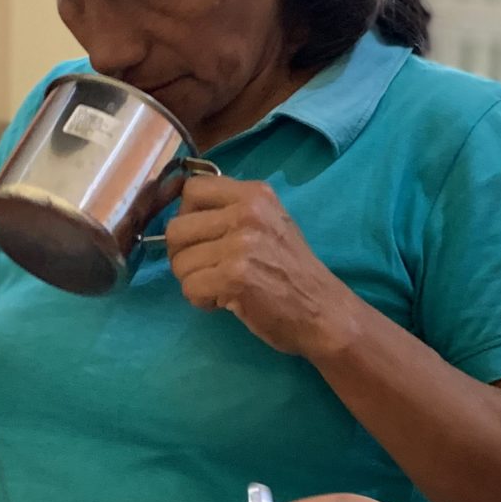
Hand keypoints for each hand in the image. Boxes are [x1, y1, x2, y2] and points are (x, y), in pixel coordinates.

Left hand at [164, 176, 362, 358]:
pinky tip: (224, 302)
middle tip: (206, 270)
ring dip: (194, 281)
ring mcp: (241, 244)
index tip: (201, 237)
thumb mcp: (269, 223)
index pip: (192, 189)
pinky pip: (189, 288)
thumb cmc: (293, 271)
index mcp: (254, 194)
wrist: (323, 312)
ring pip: (180, 262)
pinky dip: (201, 301)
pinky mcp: (235, 277)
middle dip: (183, 255)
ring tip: (221, 287)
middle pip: (176, 228)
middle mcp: (247, 212)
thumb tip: (184, 215)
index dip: (187, 216)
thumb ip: (232, 211)